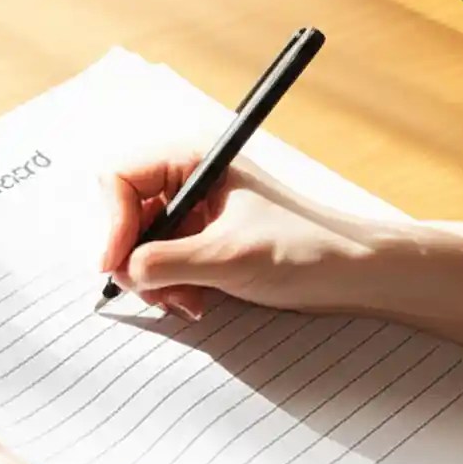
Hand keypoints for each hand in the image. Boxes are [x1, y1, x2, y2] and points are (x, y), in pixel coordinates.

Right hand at [99, 155, 376, 319]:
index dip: (111, 224)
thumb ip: (165, 261)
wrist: (351, 274)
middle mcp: (188, 182)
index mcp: (195, 161)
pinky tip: (195, 302)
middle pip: (124, 217)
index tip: (116, 265)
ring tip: (186, 301)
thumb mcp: (227, 257)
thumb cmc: (304, 249)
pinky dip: (169, 289)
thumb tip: (122, 271)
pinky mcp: (200, 245)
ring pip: (138, 248)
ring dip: (153, 281)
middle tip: (156, 291)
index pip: (120, 181)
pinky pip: (160, 267)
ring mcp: (193, 215)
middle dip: (135, 260)